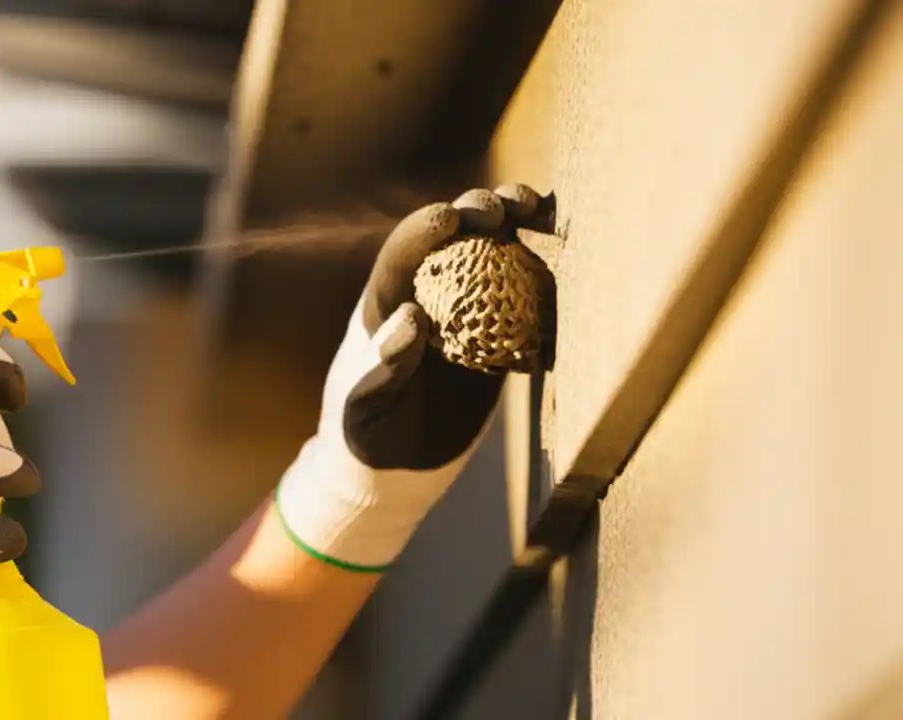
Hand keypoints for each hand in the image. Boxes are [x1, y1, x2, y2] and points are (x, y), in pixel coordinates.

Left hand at [275, 187, 526, 569]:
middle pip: (452, 241)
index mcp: (384, 306)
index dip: (423, 231)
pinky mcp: (496, 340)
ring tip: (542, 212)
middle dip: (477, 213)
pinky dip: (545, 281)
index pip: (402, 256)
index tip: (448, 218)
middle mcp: (426, 298)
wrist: (394, 469)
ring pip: (492, 260)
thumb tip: (409, 318)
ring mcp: (464, 315)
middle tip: (505, 206)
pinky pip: (523, 304)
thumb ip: (383, 364)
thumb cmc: (364, 434)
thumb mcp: (364, 403)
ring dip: (516, 231)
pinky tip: (569, 263)